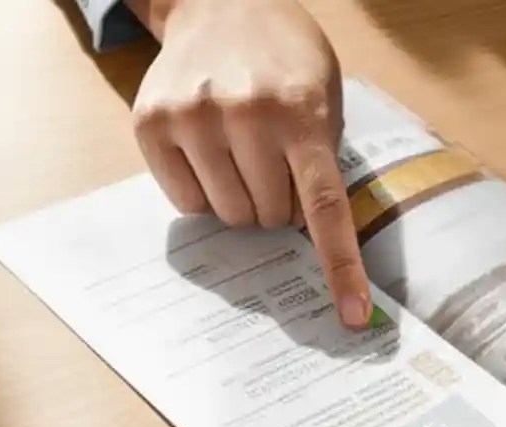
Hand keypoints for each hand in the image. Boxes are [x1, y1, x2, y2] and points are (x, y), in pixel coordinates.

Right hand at [128, 0, 372, 327]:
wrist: (223, 3)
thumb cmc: (286, 63)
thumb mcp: (327, 102)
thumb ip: (322, 167)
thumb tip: (312, 246)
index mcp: (302, 113)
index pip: (325, 207)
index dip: (341, 267)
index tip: (354, 315)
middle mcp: (246, 114)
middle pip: (270, 218)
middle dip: (279, 206)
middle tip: (275, 165)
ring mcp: (194, 117)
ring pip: (227, 216)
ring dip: (241, 201)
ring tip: (243, 155)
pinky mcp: (152, 122)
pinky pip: (185, 203)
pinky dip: (203, 192)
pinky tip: (208, 152)